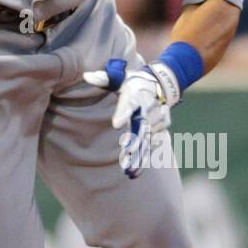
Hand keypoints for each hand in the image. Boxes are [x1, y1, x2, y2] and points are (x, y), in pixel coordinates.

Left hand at [83, 58, 180, 178]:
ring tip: (129, 171)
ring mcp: (157, 117)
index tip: (116, 123)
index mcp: (135, 93)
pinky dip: (146, 157)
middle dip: (134, 142)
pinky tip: (136, 172)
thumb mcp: (118, 77)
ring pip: (148, 138)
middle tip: (125, 157)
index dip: (123, 112)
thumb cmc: (131, 82)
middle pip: (141, 126)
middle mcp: (149, 106)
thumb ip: (103, 78)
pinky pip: (153, 143)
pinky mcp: (162, 127)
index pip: (129, 103)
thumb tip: (86, 76)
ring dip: (139, 155)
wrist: (159, 84)